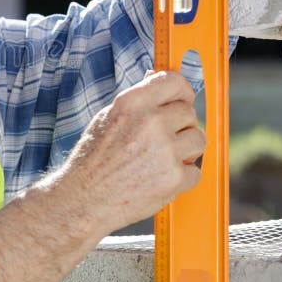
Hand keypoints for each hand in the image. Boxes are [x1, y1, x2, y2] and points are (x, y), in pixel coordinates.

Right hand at [62, 70, 204, 232]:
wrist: (84, 199)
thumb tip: (161, 91)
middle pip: (189, 113)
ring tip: (161, 159)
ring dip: (185, 150)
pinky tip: (159, 178)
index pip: (174, 82)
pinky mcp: (175, 178)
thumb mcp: (106, 119)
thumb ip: (137, 104)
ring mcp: (166, 150)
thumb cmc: (91, 161)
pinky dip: (181, 177)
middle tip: (162, 139)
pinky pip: (195, 171)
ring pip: (198, 140)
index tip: (182, 99)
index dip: (181, 91)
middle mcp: (151, 122)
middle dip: (179, 126)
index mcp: (132, 103)